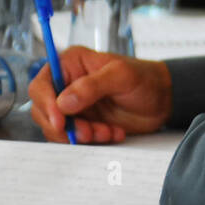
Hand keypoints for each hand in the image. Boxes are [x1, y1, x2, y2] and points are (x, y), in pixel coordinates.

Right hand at [27, 46, 172, 143]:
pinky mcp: (83, 123)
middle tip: (88, 132)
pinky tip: (113, 133)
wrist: (162, 100)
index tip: (60, 121)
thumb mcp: (121, 76)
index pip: (42, 85)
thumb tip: (63, 102)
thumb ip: (92, 86)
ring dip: (81, 135)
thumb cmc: (144, 79)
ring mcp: (74, 106)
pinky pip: (75, 138)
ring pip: (59, 129)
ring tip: (106, 132)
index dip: (46, 105)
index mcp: (70, 64)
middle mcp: (67, 85)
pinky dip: (93, 140)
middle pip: (44, 111)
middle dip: (65, 126)